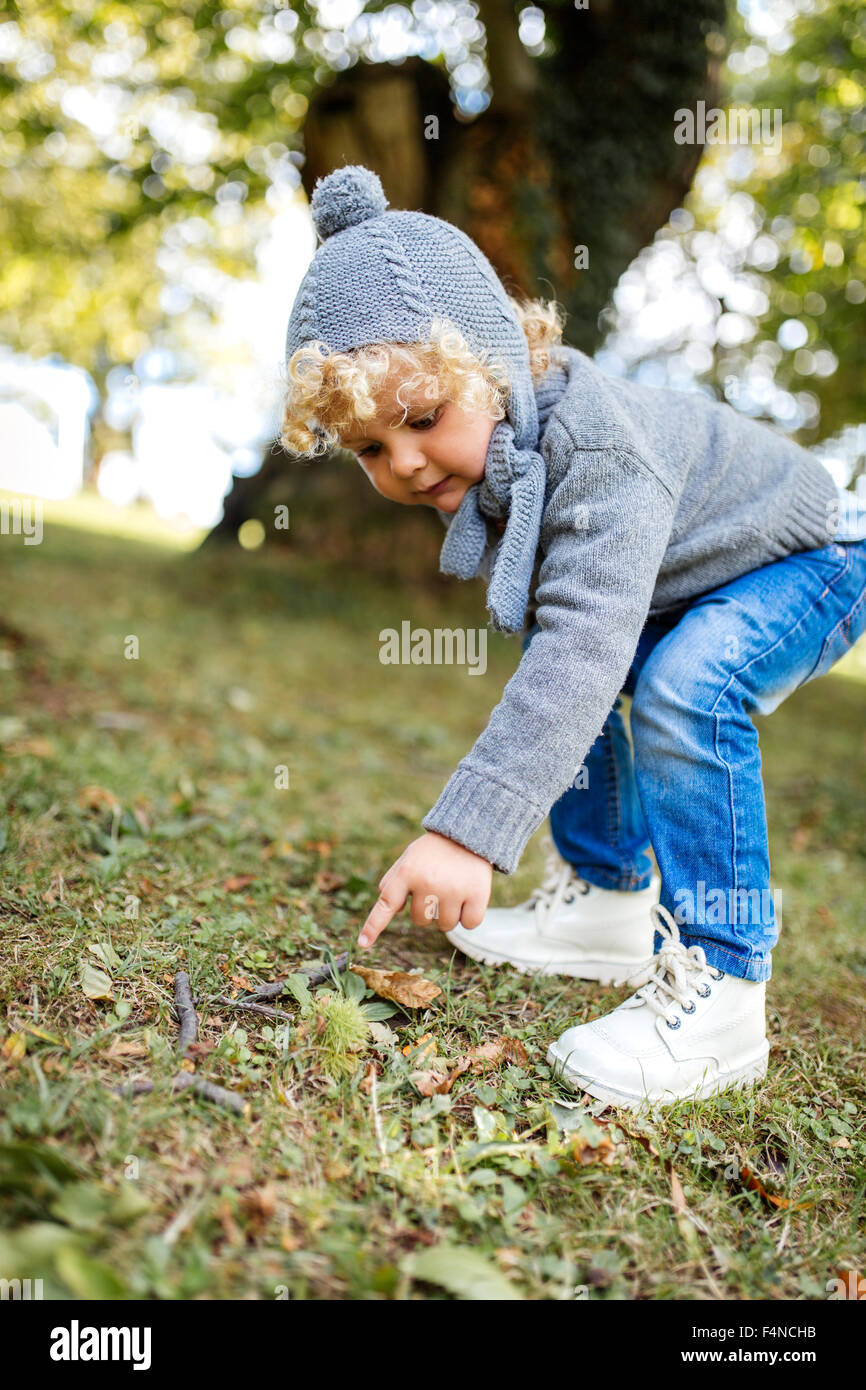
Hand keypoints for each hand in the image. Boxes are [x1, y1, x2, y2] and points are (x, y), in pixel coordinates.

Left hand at [358, 831, 492, 948]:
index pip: (386, 905)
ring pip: (445, 926)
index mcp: (407, 872)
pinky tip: (470, 897)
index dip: (373, 926)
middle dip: (427, 909)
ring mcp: (453, 890)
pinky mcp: (477, 895)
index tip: (363, 944)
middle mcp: (428, 882)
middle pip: (420, 921)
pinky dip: (469, 916)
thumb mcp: (408, 859)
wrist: (469, 832)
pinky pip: (469, 924)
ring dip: (449, 914)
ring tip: (454, 889)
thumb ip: (394, 882)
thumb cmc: (434, 851)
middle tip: (437, 887)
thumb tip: (394, 910)